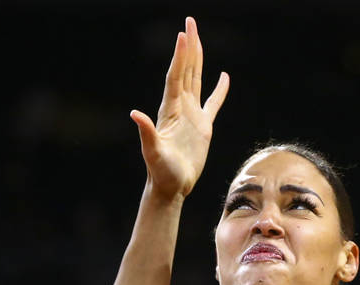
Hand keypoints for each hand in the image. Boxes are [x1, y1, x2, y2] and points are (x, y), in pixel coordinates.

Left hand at [130, 16, 228, 199]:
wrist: (170, 187)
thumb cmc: (161, 172)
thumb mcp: (153, 153)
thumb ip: (146, 133)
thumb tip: (135, 114)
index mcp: (170, 111)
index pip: (176, 77)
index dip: (180, 57)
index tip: (184, 35)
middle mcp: (180, 108)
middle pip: (185, 71)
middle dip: (188, 47)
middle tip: (190, 22)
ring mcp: (192, 116)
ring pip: (196, 80)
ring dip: (197, 59)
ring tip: (198, 38)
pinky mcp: (202, 127)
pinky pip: (213, 103)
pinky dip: (219, 90)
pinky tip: (224, 77)